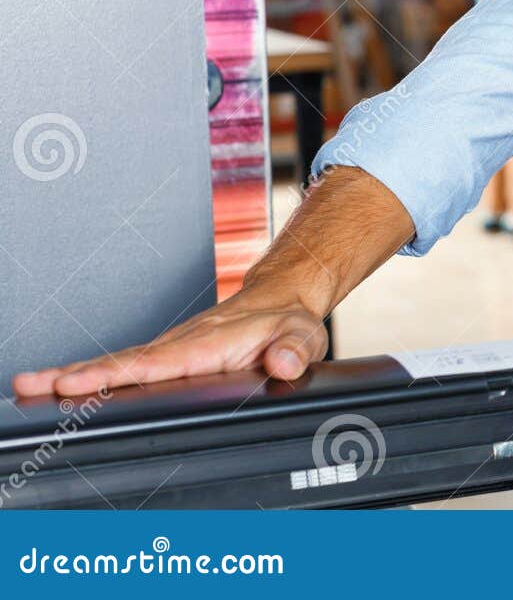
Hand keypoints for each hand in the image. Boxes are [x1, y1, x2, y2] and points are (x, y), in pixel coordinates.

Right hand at [10, 287, 328, 399]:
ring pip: (119, 363)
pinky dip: (94, 376)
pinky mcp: (171, 357)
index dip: (114, 374)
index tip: (75, 382)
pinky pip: (129, 367)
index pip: (154, 363)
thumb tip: (281, 363)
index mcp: (208, 344)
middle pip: (122, 362)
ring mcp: (173, 350)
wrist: (283, 300)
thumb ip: (295, 350)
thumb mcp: (304, 335)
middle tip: (30, 384)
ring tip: (30, 387)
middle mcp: (182, 344)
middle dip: (74, 374)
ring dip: (75, 375)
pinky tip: (67, 389)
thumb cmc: (288, 320)